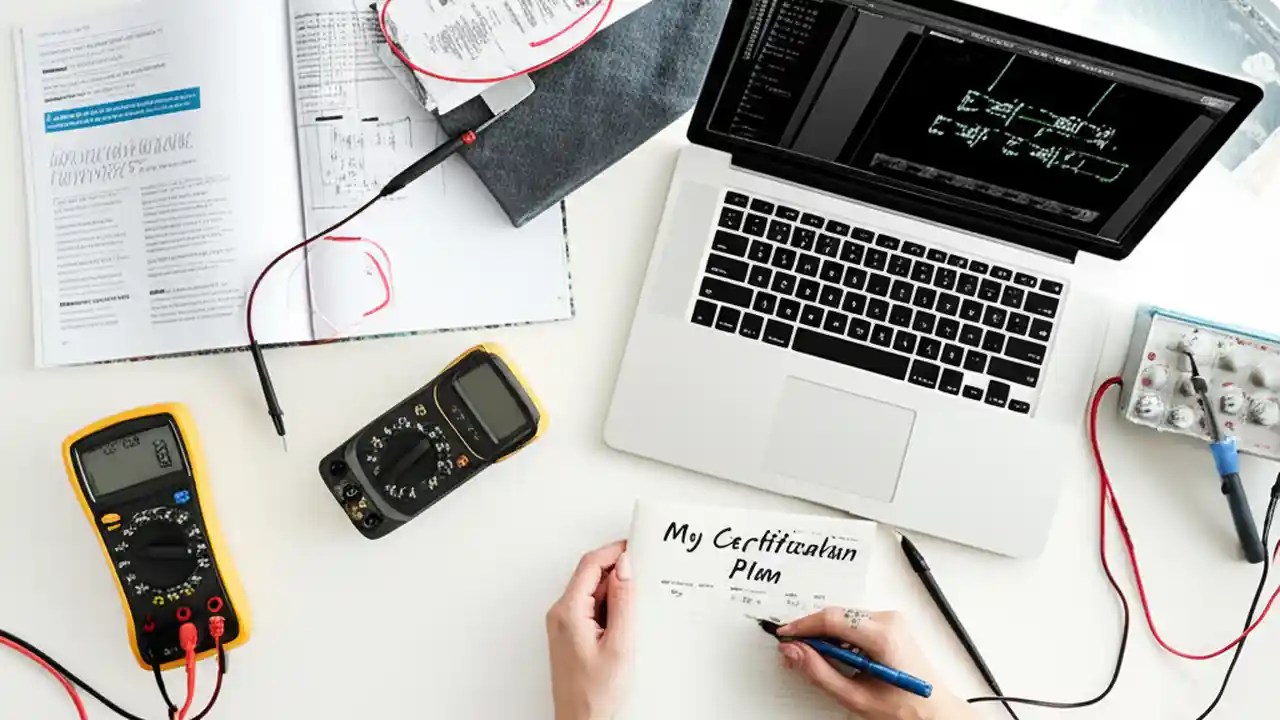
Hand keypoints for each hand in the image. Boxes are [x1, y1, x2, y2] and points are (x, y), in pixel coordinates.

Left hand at [546, 541, 633, 719]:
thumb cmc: (595, 694)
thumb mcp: (620, 644)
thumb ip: (623, 601)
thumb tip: (625, 567)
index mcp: (568, 612)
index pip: (590, 565)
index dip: (613, 551)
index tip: (634, 547)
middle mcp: (561, 614)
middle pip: (590, 576)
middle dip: (617, 571)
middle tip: (643, 574)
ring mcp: (564, 625)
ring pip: (591, 592)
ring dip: (614, 591)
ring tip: (637, 605)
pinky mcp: (571, 635)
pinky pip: (590, 608)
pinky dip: (609, 607)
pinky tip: (625, 621)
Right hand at [776, 608, 977, 719]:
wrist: (935, 712)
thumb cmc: (907, 709)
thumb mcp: (856, 698)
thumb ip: (820, 673)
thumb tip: (795, 652)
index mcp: (883, 637)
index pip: (832, 619)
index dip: (802, 627)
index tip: (785, 636)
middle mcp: (889, 621)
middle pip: (836, 616)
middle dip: (811, 632)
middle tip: (793, 651)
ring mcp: (891, 621)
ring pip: (843, 618)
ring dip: (824, 635)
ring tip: (814, 659)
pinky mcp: (889, 625)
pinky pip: (853, 623)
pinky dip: (838, 636)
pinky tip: (834, 656)